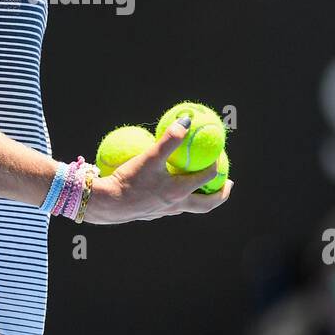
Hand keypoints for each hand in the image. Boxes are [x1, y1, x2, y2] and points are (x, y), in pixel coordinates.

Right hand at [81, 116, 233, 225]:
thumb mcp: (149, 157)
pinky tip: (169, 185)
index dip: (216, 165)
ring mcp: (164, 212)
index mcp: (179, 192)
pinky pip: (173, 206)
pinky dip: (180, 196)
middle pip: (207, 204)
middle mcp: (175, 205)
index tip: (219, 154)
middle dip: (221, 194)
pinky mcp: (152, 213)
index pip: (207, 178)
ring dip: (201, 197)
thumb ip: (169, 140)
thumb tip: (186, 121)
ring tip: (203, 185)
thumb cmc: (128, 180)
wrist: (106, 205)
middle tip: (228, 182)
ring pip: (190, 207)